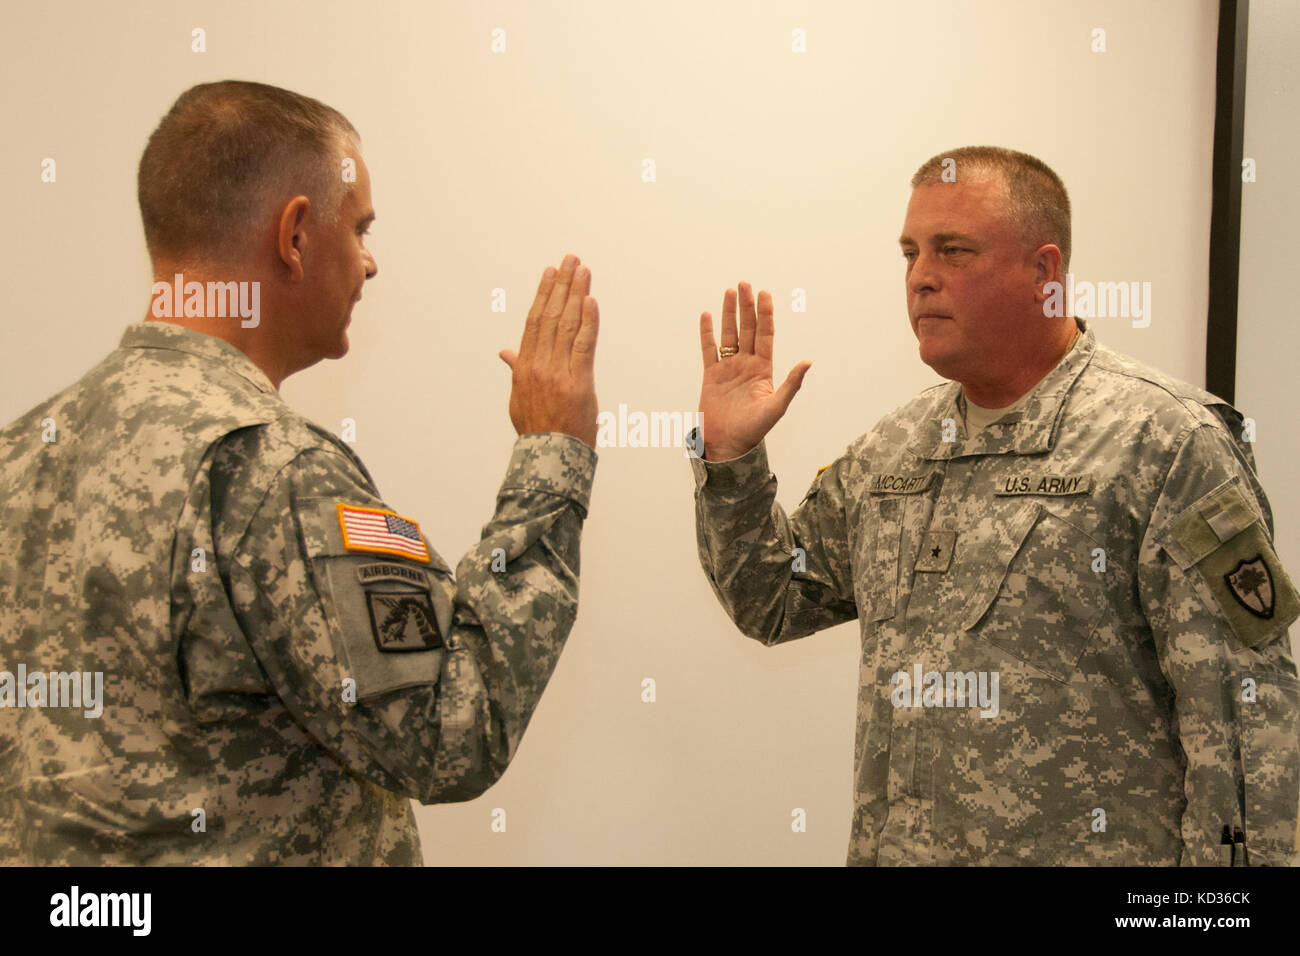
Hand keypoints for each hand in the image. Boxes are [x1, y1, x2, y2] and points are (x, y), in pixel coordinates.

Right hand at [499, 254, 599, 447]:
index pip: (534, 321)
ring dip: (576, 294)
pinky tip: (590, 300)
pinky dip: (588, 321)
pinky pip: (583, 345)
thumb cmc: (538, 430)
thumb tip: (506, 353)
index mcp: (524, 367)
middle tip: (570, 260)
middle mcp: (538, 365)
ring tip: (582, 270)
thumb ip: (516, 371)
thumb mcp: (519, 399)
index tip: (550, 274)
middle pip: (550, 316)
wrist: (550, 458)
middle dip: (561, 285)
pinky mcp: (578, 382)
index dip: (543, 294)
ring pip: (566, 325)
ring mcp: (557, 372)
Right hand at [697, 281, 809, 460]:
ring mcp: (728, 368)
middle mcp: (746, 364)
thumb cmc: (754, 430)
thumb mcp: (777, 406)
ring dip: (729, 313)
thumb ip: (792, 383)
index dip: (765, 314)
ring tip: (729, 292)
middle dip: (746, 306)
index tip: (764, 293)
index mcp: (763, 369)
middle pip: (747, 329)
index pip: (764, 335)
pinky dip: (707, 333)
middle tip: (744, 284)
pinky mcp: (711, 376)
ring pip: (729, 334)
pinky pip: (709, 350)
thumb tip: (808, 361)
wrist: (728, 445)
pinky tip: (706, 316)